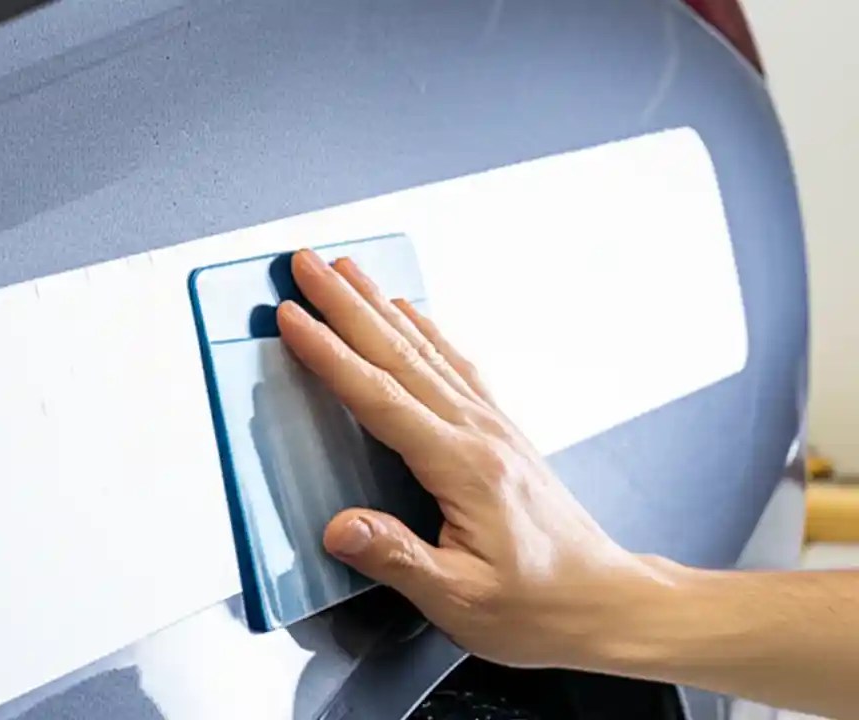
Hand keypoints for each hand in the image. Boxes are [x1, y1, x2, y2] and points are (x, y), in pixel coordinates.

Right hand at [275, 249, 669, 668]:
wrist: (606, 602)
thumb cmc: (540, 606)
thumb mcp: (462, 600)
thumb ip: (398, 559)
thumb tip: (341, 527)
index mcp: (464, 468)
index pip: (381, 398)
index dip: (330, 355)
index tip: (293, 318)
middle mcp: (480, 434)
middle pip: (399, 354)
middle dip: (345, 304)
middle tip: (307, 265)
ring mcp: (493, 427)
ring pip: (425, 349)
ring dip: (379, 305)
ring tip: (347, 271)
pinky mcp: (500, 432)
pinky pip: (454, 364)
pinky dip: (425, 330)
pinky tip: (410, 315)